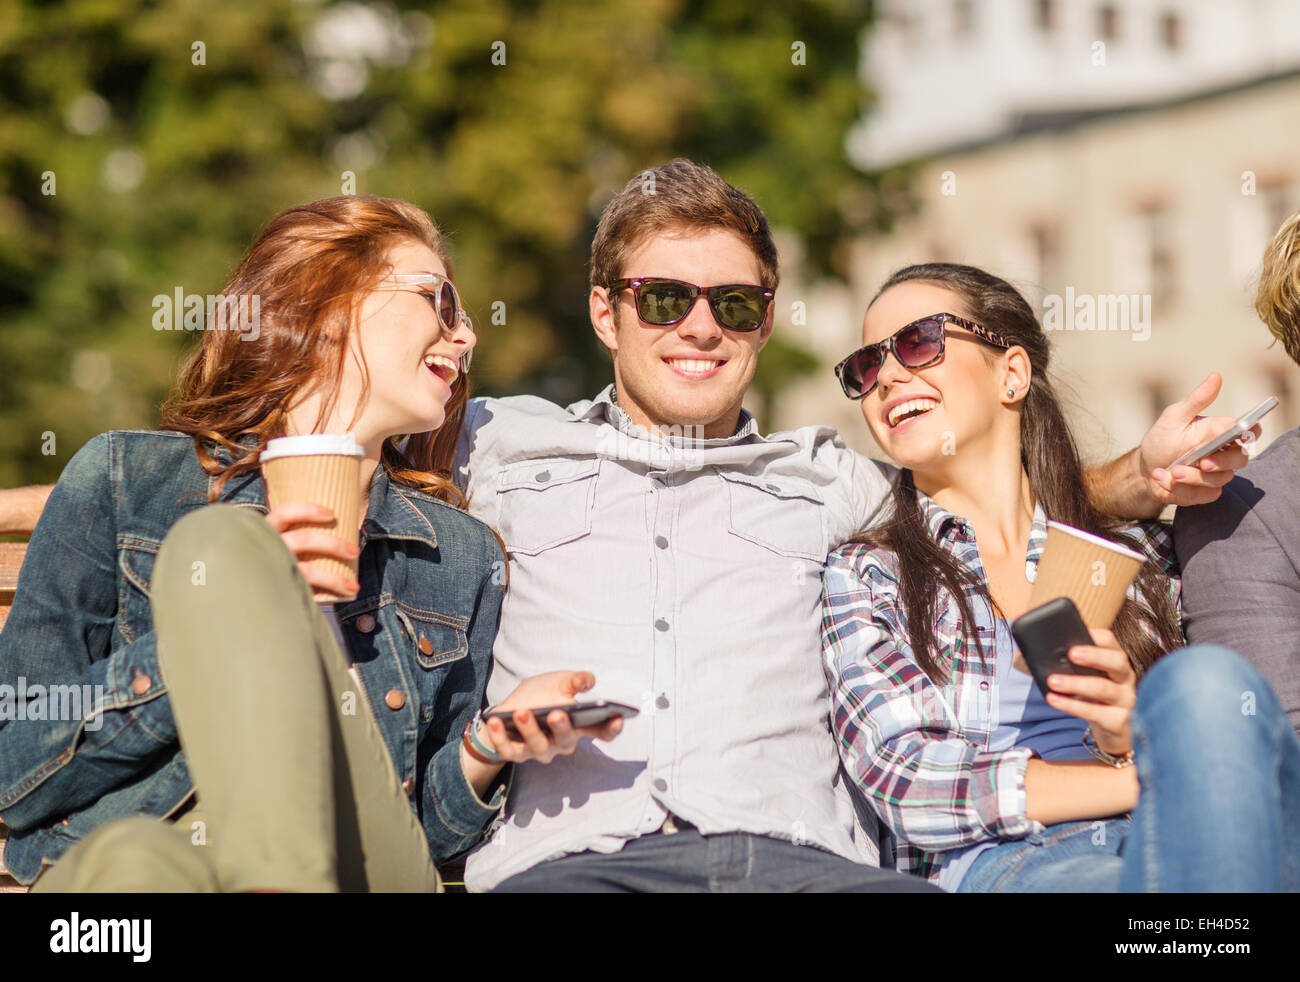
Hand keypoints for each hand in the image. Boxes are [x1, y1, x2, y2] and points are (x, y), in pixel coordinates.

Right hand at [265, 502, 359, 598]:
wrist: (233, 597)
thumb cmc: (260, 563)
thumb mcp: (269, 542)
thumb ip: (291, 536)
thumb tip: (334, 529)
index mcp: (262, 531)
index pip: (283, 513)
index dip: (309, 511)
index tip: (332, 514)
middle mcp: (263, 549)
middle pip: (303, 540)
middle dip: (333, 545)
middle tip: (354, 552)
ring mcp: (268, 572)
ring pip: (306, 571)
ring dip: (334, 579)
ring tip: (354, 587)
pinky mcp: (274, 590)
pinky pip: (303, 591)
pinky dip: (327, 593)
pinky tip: (343, 595)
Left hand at [478, 671, 623, 764]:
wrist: (510, 708)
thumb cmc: (540, 695)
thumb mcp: (557, 682)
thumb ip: (574, 680)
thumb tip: (588, 680)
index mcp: (577, 725)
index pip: (600, 731)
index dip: (610, 728)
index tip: (616, 718)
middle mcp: (561, 742)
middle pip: (567, 741)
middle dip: (562, 728)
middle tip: (557, 713)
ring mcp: (538, 750)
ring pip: (538, 747)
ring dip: (530, 730)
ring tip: (521, 713)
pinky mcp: (515, 752)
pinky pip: (509, 750)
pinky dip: (501, 737)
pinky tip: (495, 721)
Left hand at [1044, 628, 1135, 756]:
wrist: (1114, 729)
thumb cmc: (1095, 696)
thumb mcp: (1087, 677)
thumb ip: (1070, 664)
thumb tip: (1034, 653)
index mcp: (1116, 661)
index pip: (1110, 642)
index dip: (1096, 636)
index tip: (1079, 631)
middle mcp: (1126, 678)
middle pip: (1116, 661)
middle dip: (1094, 656)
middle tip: (1071, 653)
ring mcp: (1126, 700)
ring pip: (1103, 688)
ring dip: (1075, 683)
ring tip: (1052, 681)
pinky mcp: (1119, 721)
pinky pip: (1095, 712)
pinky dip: (1072, 706)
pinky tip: (1054, 700)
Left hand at [1138, 372, 1258, 506]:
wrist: (1144, 469)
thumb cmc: (1162, 439)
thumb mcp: (1174, 416)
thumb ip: (1196, 400)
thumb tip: (1216, 376)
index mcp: (1220, 432)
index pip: (1249, 431)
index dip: (1252, 432)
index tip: (1241, 433)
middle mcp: (1223, 454)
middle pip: (1240, 459)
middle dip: (1221, 462)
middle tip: (1202, 461)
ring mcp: (1216, 474)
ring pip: (1219, 479)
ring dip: (1192, 477)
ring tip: (1171, 472)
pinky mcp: (1205, 492)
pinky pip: (1204, 496)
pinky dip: (1181, 489)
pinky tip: (1164, 479)